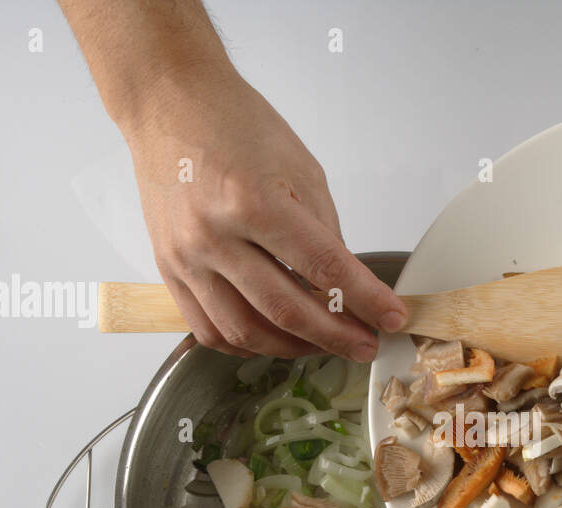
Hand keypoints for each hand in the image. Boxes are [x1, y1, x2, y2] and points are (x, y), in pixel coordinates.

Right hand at [122, 64, 405, 357]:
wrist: (168, 104)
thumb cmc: (236, 126)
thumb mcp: (301, 169)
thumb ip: (324, 232)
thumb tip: (346, 286)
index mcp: (254, 202)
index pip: (324, 267)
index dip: (365, 300)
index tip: (392, 317)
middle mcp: (214, 235)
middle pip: (285, 310)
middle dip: (335, 336)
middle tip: (366, 346)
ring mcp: (186, 258)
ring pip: (246, 332)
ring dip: (293, 348)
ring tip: (325, 344)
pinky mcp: (168, 271)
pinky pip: (209, 329)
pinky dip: (248, 344)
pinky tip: (276, 340)